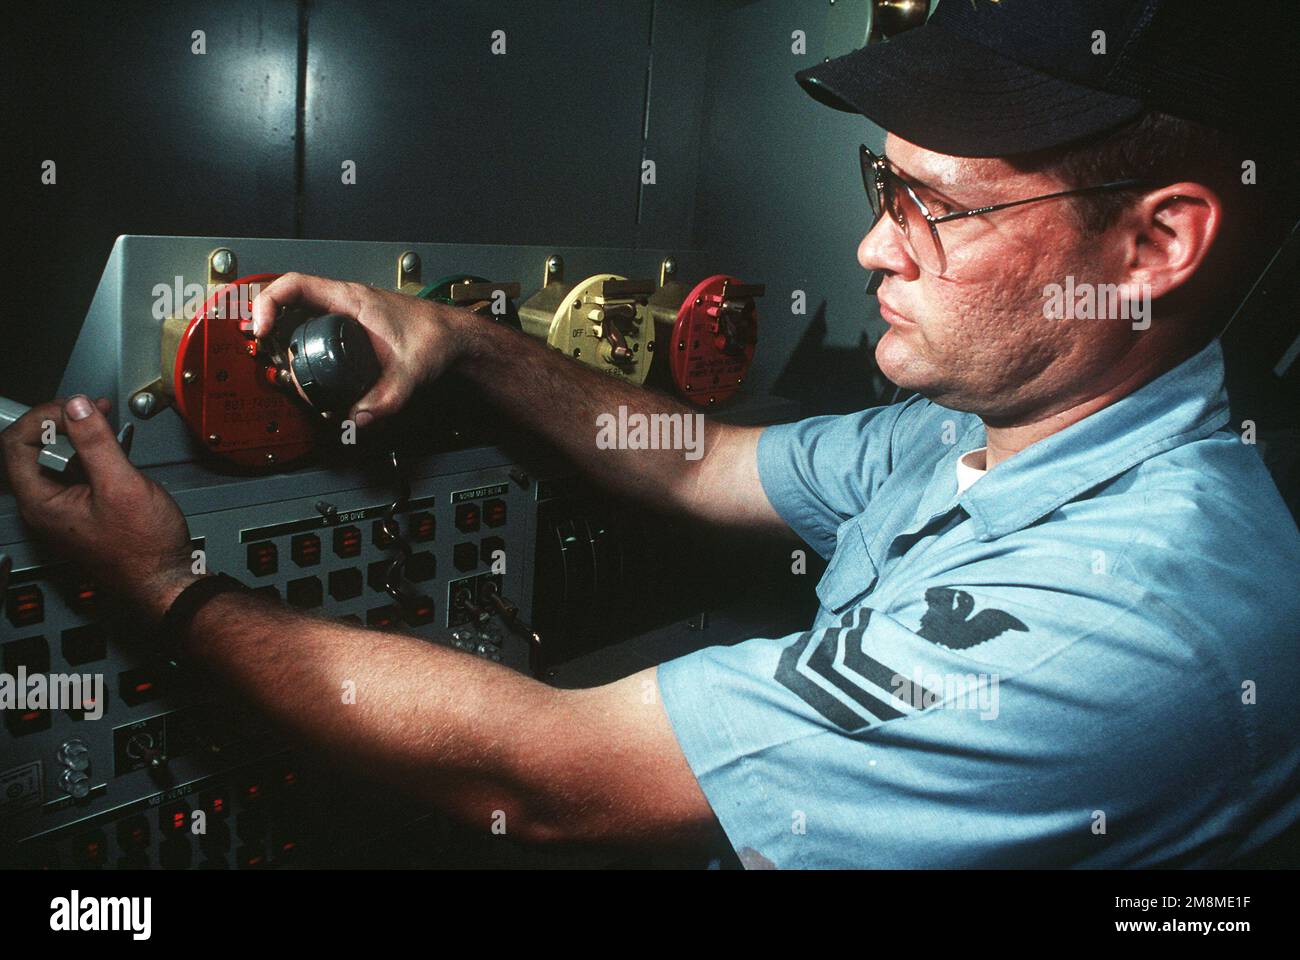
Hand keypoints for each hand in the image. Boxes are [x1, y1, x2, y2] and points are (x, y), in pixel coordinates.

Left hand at [0, 397, 196, 621]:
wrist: (166, 578)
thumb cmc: (144, 548)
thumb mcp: (121, 485)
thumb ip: (96, 442)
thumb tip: (76, 408)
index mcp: (42, 502)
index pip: (17, 444)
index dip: (43, 417)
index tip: (73, 408)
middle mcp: (46, 506)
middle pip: (34, 448)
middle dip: (63, 422)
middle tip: (90, 410)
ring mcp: (65, 508)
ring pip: (59, 459)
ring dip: (81, 435)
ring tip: (104, 422)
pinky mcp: (85, 509)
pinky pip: (78, 472)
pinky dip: (93, 454)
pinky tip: (114, 447)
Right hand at [252, 273, 464, 427]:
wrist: (455, 337)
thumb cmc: (436, 337)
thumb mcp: (409, 372)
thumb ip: (385, 399)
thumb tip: (358, 418)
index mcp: (352, 299)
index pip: (294, 286)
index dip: (268, 303)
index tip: (260, 329)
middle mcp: (346, 303)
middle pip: (290, 304)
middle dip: (269, 327)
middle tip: (260, 352)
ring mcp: (348, 315)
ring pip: (301, 318)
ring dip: (284, 337)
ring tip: (273, 359)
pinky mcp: (353, 330)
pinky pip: (316, 330)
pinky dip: (302, 344)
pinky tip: (299, 362)